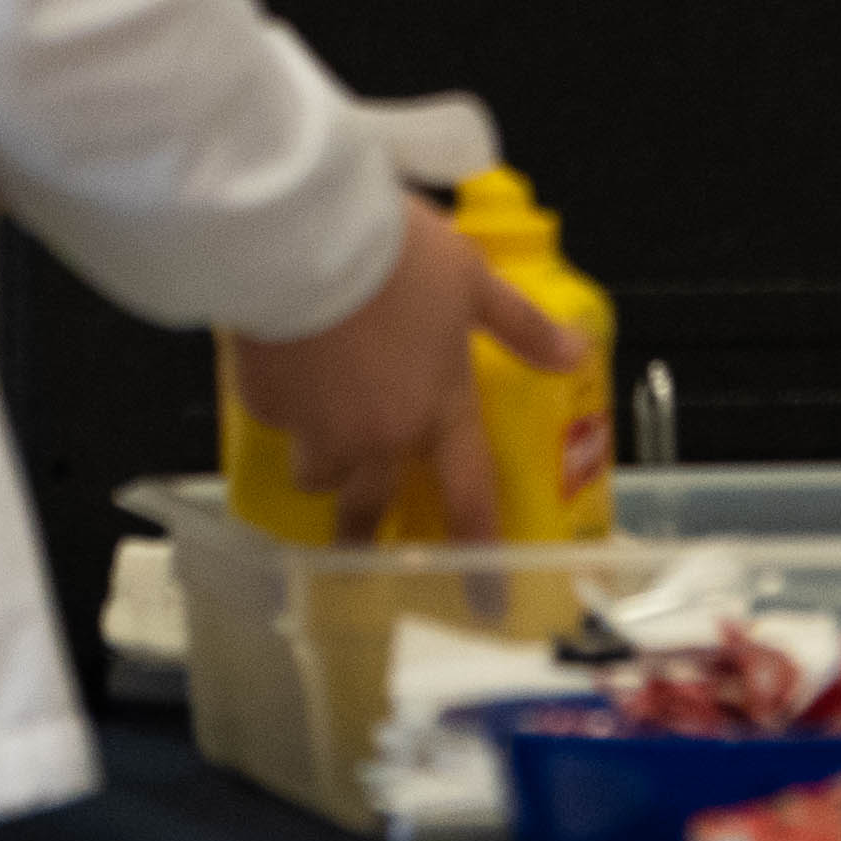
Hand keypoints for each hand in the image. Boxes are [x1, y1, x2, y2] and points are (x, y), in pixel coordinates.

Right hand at [228, 196, 583, 542]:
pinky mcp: (263, 404)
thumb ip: (519, 326)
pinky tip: (282, 359)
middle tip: (359, 548)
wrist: (305, 236)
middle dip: (365, 537)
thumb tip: (576, 352)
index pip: (467, 499)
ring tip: (316, 422)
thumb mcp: (471, 280)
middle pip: (368, 512)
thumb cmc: (397, 257)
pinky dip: (281, 401)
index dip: (479, 557)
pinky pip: (275, 419)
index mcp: (438, 412)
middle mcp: (378, 438)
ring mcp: (315, 429)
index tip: (486, 605)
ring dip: (320, 458)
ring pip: (316, 471)